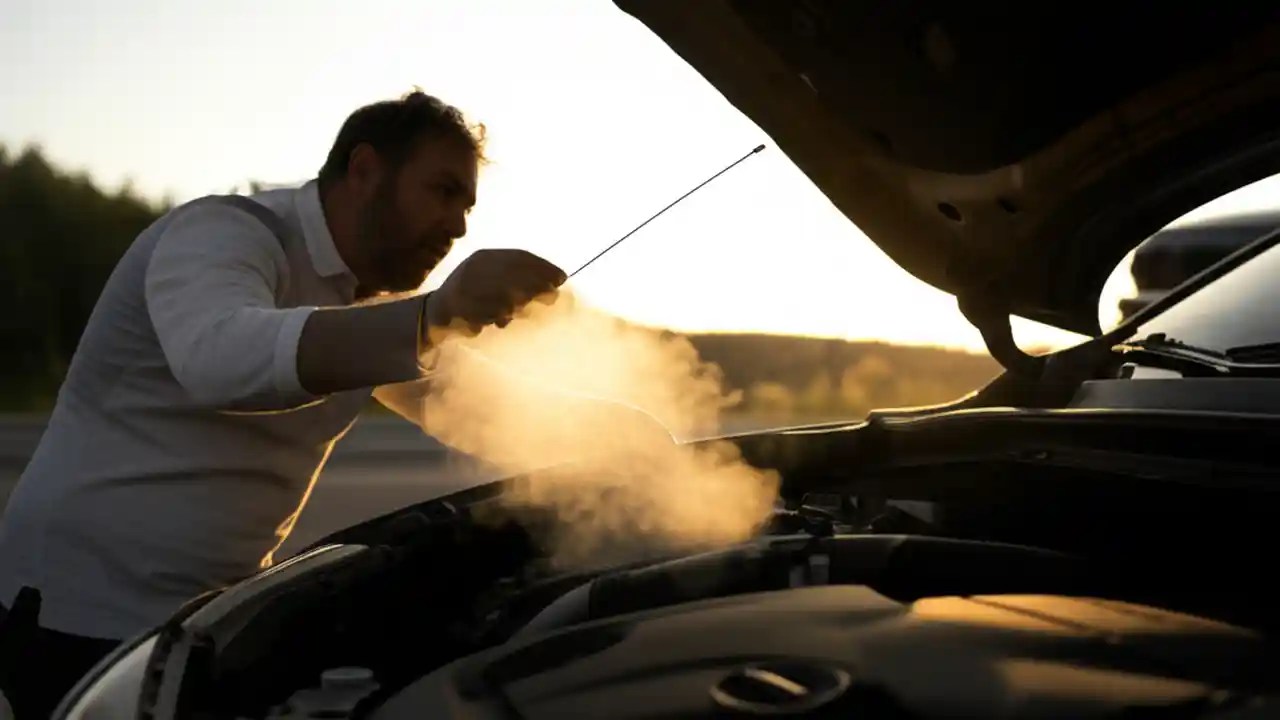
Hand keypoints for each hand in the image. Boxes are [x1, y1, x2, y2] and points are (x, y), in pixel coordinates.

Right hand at [422, 248, 565, 341]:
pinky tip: (501, 322)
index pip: (519, 256)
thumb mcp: (494, 279)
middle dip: (536, 284)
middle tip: (553, 295)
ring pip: (501, 294)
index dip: (543, 266)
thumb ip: (520, 279)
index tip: (563, 277)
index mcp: (484, 257)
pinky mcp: (459, 306)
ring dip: (517, 304)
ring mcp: (465, 285)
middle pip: (514, 273)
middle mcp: (474, 267)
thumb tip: (558, 281)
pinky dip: (496, 317)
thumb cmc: (476, 296)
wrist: (437, 311)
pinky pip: (486, 312)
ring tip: (524, 310)